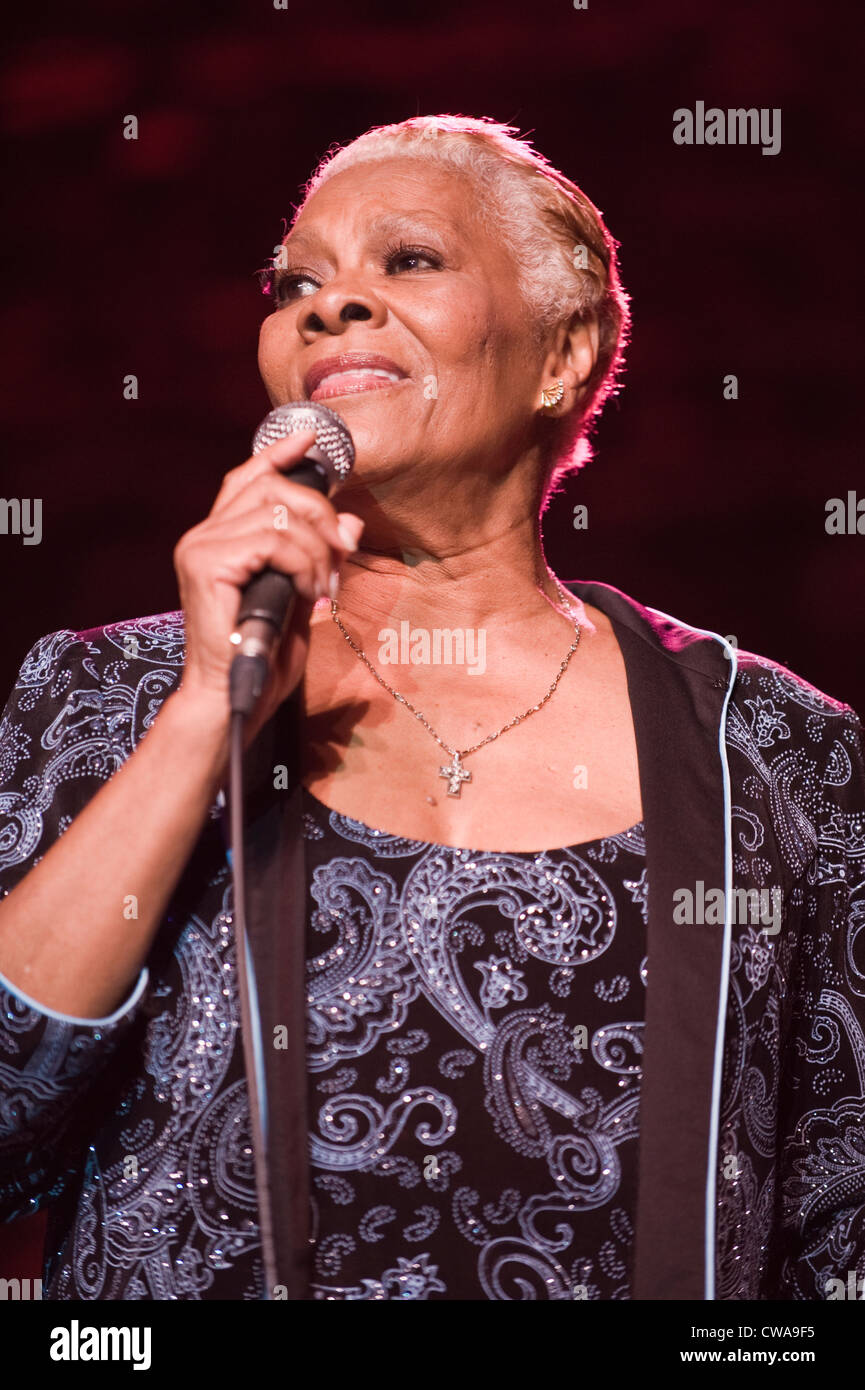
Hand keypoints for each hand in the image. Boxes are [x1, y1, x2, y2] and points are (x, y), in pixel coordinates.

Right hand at [172, 428, 363, 733]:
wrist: (232, 697)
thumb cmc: (260, 657)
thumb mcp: (301, 599)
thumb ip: (319, 559)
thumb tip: (350, 525)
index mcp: (219, 539)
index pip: (247, 477)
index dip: (279, 453)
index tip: (313, 439)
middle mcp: (203, 536)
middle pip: (272, 487)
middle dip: (321, 515)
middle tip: (341, 556)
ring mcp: (201, 547)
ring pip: (279, 512)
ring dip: (318, 547)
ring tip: (325, 586)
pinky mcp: (207, 563)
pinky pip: (274, 539)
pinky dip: (304, 562)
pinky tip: (310, 593)